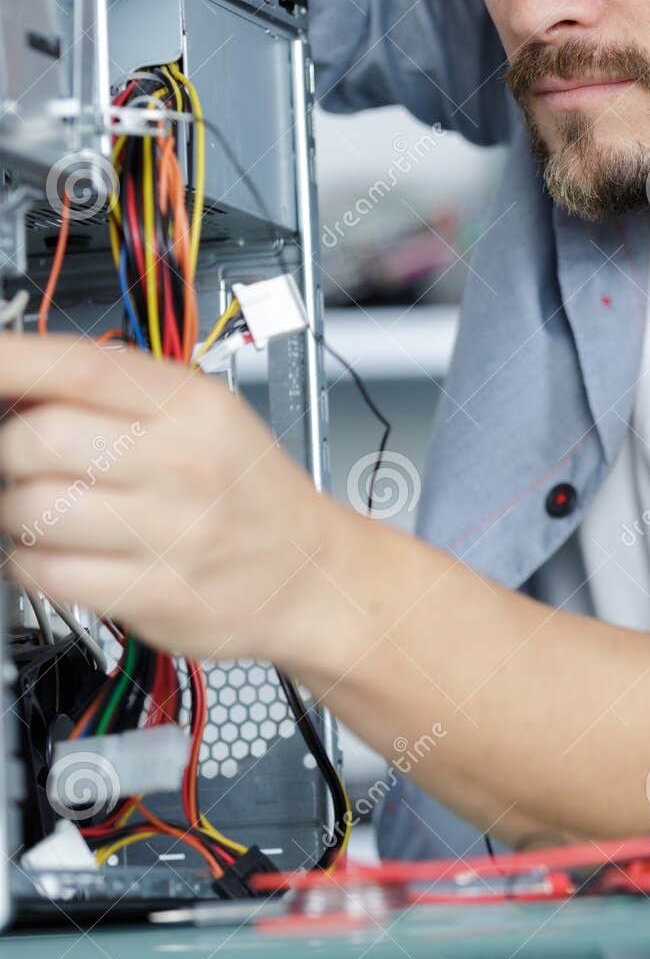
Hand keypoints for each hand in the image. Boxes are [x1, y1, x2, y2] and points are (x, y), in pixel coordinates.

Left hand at [0, 332, 340, 663]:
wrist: (311, 575)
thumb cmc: (248, 492)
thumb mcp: (204, 416)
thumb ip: (118, 395)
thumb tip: (16, 387)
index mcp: (194, 406)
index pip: (82, 367)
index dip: (11, 363)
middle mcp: (184, 463)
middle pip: (39, 440)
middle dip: (9, 452)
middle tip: (22, 462)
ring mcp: (172, 533)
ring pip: (31, 511)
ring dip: (14, 513)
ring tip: (41, 512)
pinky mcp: (154, 595)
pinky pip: (46, 573)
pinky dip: (29, 564)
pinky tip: (57, 554)